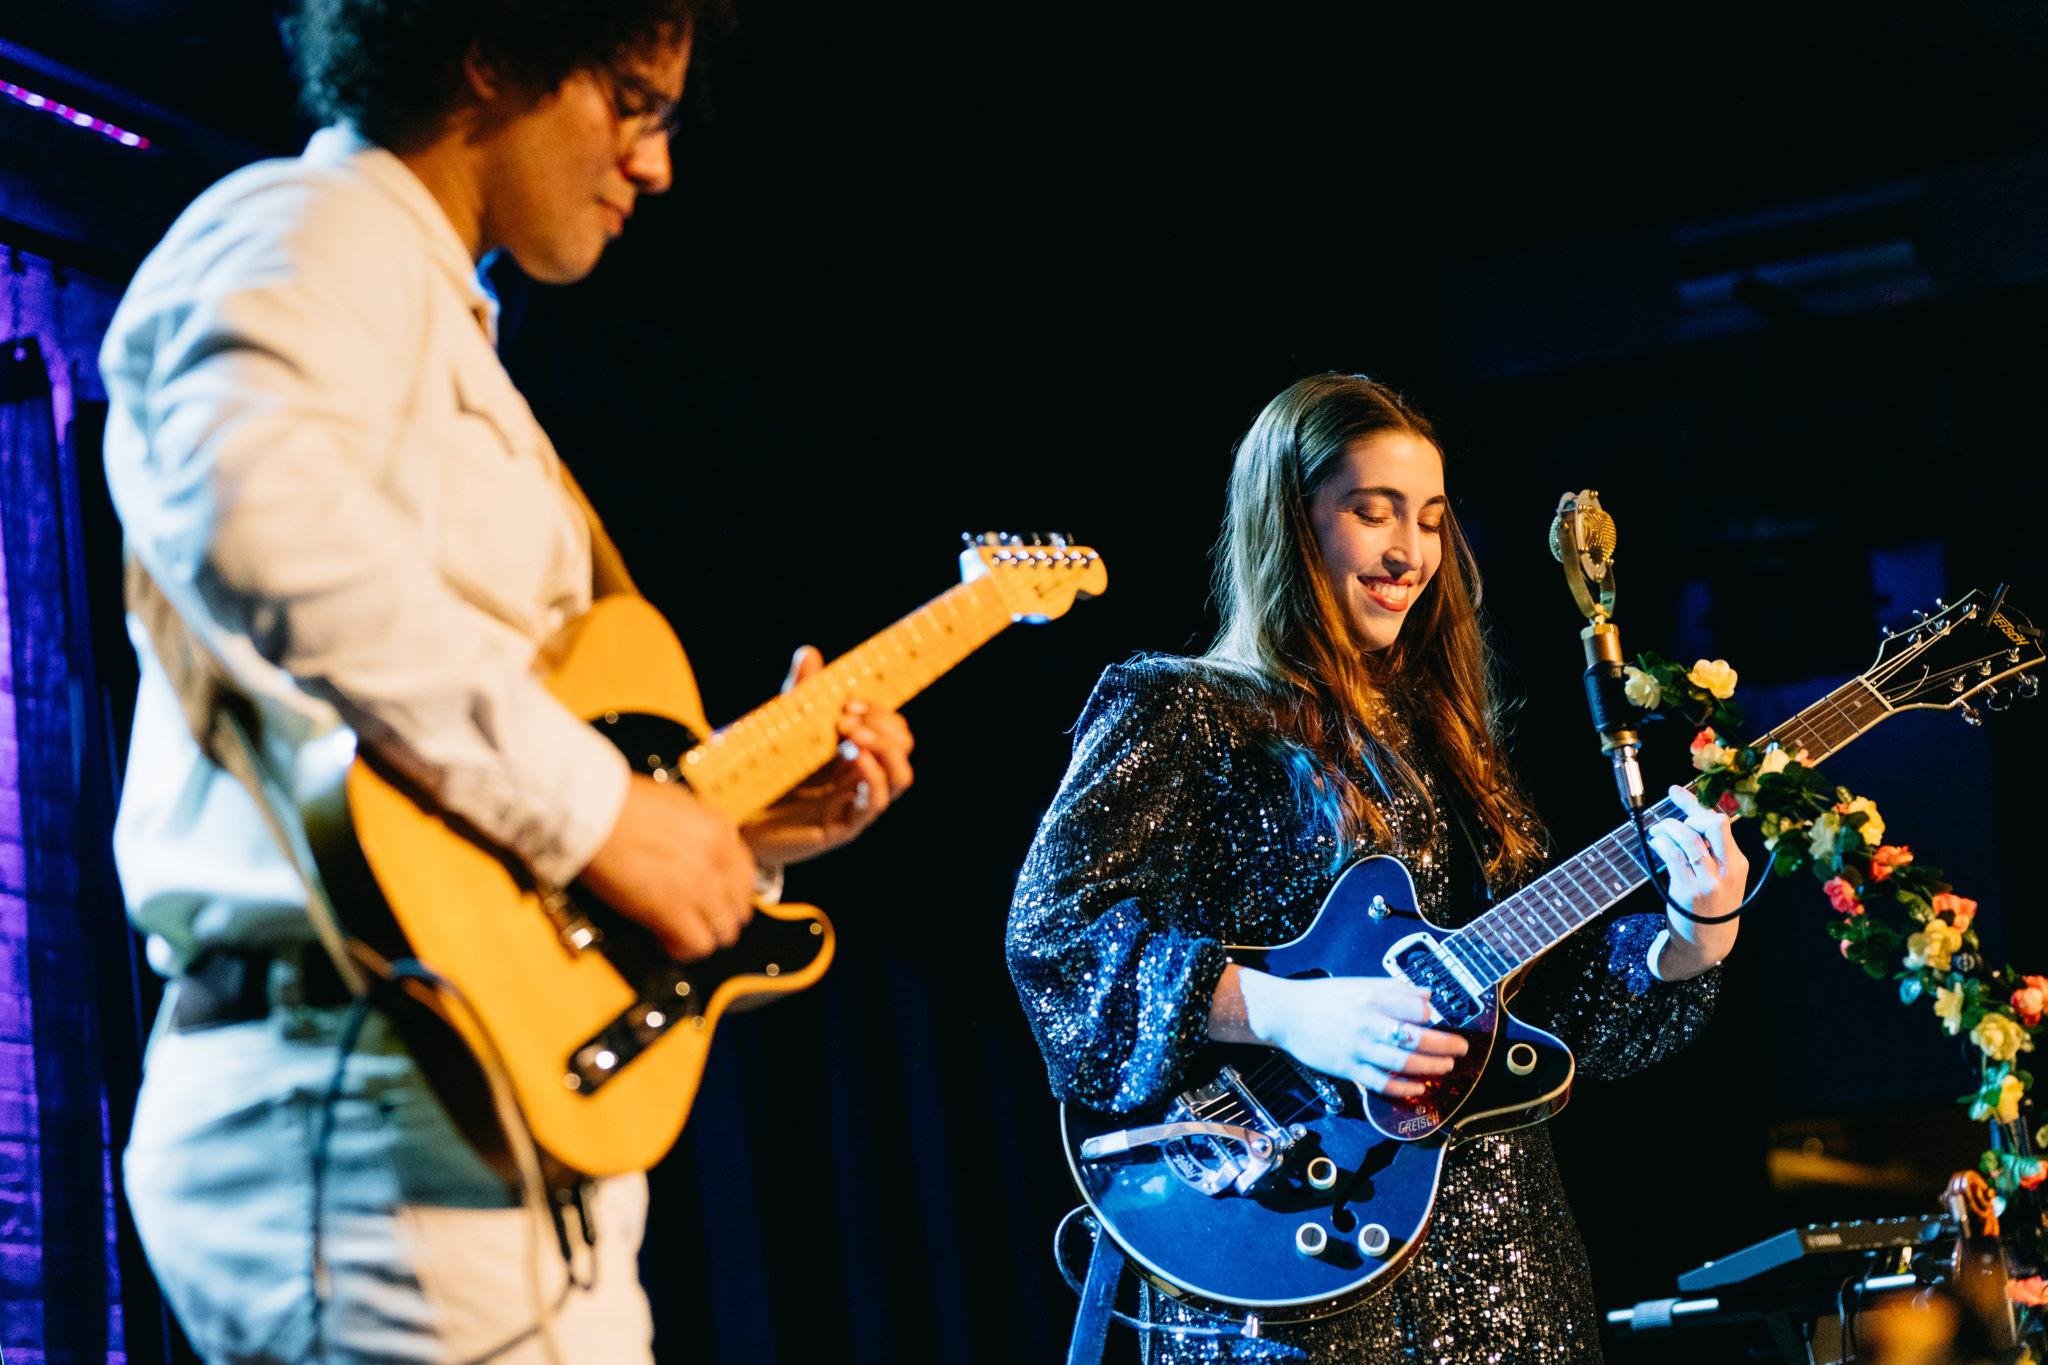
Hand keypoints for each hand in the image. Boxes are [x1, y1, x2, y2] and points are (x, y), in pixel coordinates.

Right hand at [580, 774, 754, 960]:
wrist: (593, 811)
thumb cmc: (621, 803)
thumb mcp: (678, 802)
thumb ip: (700, 826)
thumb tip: (704, 844)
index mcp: (719, 832)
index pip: (747, 876)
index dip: (732, 893)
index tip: (720, 899)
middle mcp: (716, 861)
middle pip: (739, 908)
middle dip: (721, 917)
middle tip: (700, 918)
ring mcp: (697, 887)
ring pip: (724, 931)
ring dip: (704, 935)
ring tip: (682, 933)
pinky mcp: (671, 909)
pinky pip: (697, 944)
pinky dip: (684, 948)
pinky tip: (667, 940)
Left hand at [738, 645, 914, 866]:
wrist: (732, 817)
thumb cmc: (759, 773)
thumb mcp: (782, 728)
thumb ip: (799, 694)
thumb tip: (809, 652)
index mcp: (852, 752)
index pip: (891, 728)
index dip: (878, 711)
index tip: (848, 701)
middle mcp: (859, 777)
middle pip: (902, 747)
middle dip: (882, 725)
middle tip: (845, 718)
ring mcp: (854, 802)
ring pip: (900, 776)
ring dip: (885, 750)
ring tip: (855, 736)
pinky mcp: (842, 826)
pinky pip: (874, 804)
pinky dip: (873, 778)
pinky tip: (856, 758)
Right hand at [1211, 965, 1468, 1099]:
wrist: (1286, 1014)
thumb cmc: (1324, 997)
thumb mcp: (1359, 984)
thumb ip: (1394, 989)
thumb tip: (1428, 996)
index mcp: (1370, 998)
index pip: (1414, 1008)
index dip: (1432, 1016)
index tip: (1440, 1020)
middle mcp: (1367, 1023)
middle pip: (1414, 1038)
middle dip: (1444, 1045)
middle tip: (1461, 1048)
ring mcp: (1357, 1048)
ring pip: (1402, 1063)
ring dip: (1430, 1067)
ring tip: (1447, 1066)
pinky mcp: (1347, 1068)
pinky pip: (1381, 1082)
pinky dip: (1403, 1087)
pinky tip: (1419, 1087)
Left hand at [1645, 784, 1746, 978]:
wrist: (1709, 942)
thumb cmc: (1711, 904)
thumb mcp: (1721, 876)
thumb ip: (1710, 849)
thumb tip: (1690, 814)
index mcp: (1738, 862)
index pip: (1721, 822)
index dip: (1696, 803)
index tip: (1675, 791)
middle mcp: (1727, 869)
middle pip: (1714, 824)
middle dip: (1689, 814)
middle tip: (1674, 823)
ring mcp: (1709, 881)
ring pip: (1690, 838)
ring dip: (1669, 828)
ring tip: (1658, 832)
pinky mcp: (1689, 891)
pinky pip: (1674, 856)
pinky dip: (1662, 844)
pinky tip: (1656, 843)